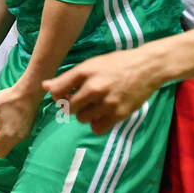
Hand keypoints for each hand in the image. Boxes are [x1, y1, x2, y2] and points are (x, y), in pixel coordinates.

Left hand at [0, 80, 40, 157]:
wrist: (29, 91)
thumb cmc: (9, 98)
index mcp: (6, 135)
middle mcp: (16, 138)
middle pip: (1, 151)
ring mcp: (23, 134)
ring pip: (7, 145)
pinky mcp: (27, 130)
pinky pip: (14, 139)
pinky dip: (5, 135)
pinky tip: (1, 122)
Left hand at [43, 49, 158, 134]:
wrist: (148, 66)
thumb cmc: (117, 64)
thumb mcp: (91, 64)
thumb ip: (68, 77)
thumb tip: (45, 86)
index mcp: (84, 72)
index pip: (56, 91)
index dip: (57, 96)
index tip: (64, 95)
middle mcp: (94, 87)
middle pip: (68, 108)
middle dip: (72, 106)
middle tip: (82, 101)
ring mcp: (107, 102)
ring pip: (82, 119)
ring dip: (85, 115)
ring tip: (96, 105)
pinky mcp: (119, 113)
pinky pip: (97, 128)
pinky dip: (97, 124)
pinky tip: (102, 115)